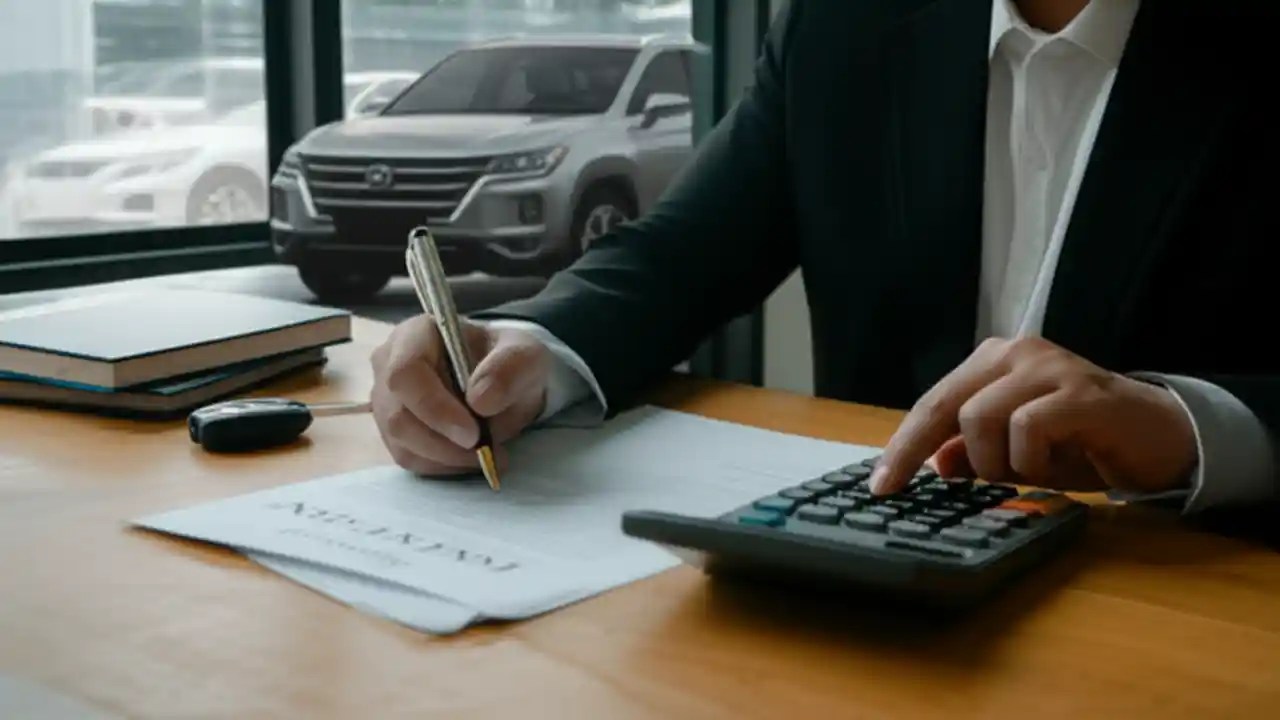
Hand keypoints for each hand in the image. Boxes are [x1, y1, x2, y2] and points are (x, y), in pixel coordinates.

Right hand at [371, 315, 549, 475]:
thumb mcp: (526, 355)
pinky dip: (443, 466)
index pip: (405, 372)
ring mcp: (386, 400)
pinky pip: (409, 458)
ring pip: (402, 442)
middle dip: (443, 442)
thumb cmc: (508, 362)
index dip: (434, 407)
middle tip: (486, 451)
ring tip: (487, 455)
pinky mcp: (393, 430)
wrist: (505, 382)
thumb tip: (480, 400)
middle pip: (398, 415)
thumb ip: (509, 369)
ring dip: (447, 458)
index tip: (473, 433)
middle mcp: (389, 364)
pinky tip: (469, 458)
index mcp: (416, 334)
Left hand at [869, 337, 1197, 496]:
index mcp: (993, 362)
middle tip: (905, 491)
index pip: (933, 403)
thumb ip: (974, 453)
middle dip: (918, 452)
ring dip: (996, 462)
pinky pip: (1028, 429)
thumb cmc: (1083, 442)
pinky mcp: (1080, 392)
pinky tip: (1054, 464)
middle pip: (945, 405)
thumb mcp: (1016, 455)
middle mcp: (1015, 353)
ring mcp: (1048, 367)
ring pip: (981, 418)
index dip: (903, 445)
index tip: (880, 484)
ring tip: (1028, 471)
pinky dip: (1032, 460)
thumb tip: (935, 464)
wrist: (1160, 436)